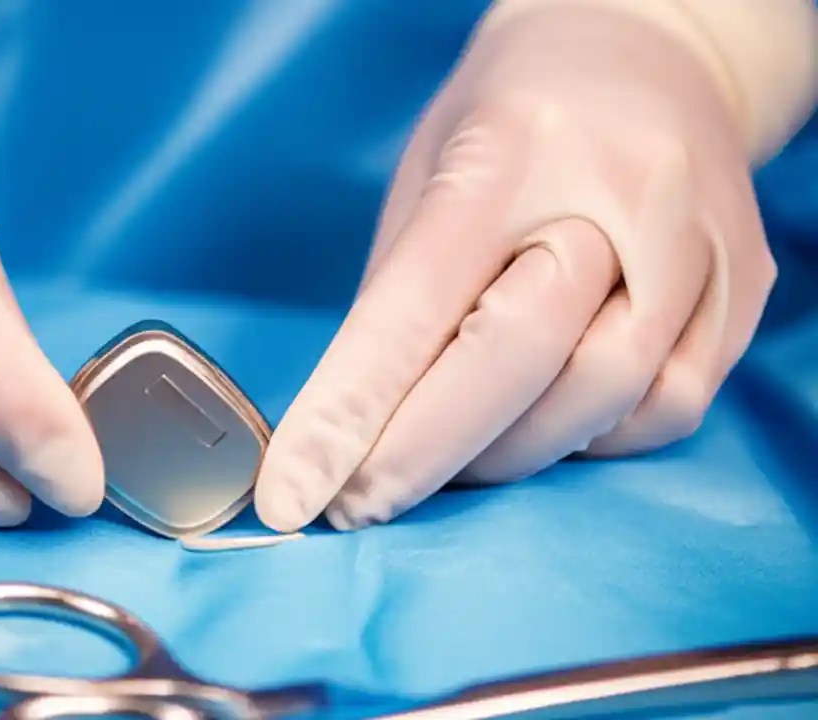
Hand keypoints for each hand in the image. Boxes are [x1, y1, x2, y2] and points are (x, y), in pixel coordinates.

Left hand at [255, 5, 775, 530]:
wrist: (649, 49)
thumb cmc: (511, 117)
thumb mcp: (428, 171)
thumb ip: (403, 292)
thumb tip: (356, 425)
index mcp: (510, 150)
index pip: (414, 304)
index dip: (347, 412)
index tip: (292, 496)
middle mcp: (621, 189)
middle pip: (518, 358)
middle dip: (421, 455)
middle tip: (356, 503)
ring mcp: (699, 238)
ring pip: (602, 397)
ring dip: (505, 455)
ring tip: (449, 457)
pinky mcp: (744, 284)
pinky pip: (666, 407)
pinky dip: (590, 439)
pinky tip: (545, 424)